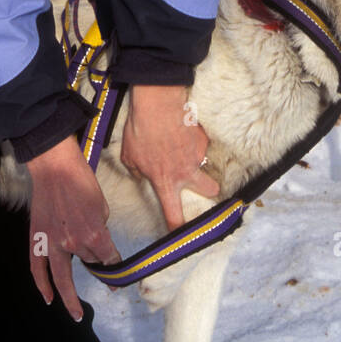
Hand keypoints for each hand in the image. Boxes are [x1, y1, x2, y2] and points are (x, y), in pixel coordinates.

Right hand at [26, 135, 120, 319]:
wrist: (54, 167)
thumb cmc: (81, 181)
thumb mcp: (102, 206)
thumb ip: (100, 229)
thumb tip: (97, 242)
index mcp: (95, 235)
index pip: (108, 258)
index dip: (115, 266)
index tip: (119, 274)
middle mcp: (74, 244)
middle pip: (89, 262)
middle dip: (98, 267)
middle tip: (106, 280)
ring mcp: (53, 244)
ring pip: (64, 273)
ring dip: (71, 294)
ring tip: (76, 313)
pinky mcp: (38, 239)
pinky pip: (38, 268)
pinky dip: (42, 285)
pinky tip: (49, 299)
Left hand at [120, 84, 220, 230]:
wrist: (158, 104)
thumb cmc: (140, 131)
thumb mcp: (130, 158)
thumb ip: (139, 172)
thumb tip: (144, 174)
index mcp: (165, 181)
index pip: (174, 214)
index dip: (179, 229)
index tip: (182, 237)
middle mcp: (186, 172)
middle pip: (210, 191)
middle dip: (209, 191)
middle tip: (202, 186)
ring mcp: (198, 154)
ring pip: (206, 164)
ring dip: (199, 161)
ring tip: (185, 149)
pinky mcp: (203, 138)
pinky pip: (200, 144)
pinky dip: (193, 140)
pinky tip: (181, 130)